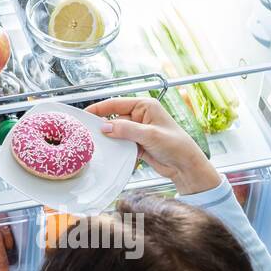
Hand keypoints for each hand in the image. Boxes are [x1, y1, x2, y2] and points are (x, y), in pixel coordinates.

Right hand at [86, 97, 221, 194]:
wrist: (185, 166)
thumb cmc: (175, 145)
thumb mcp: (149, 135)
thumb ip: (126, 130)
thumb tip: (105, 127)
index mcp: (145, 106)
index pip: (117, 103)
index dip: (99, 108)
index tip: (85, 115)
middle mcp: (141, 116)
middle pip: (115, 119)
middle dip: (105, 128)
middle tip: (90, 136)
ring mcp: (139, 131)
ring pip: (117, 133)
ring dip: (111, 141)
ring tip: (100, 147)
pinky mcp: (138, 144)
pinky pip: (122, 144)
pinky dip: (117, 150)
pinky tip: (113, 155)